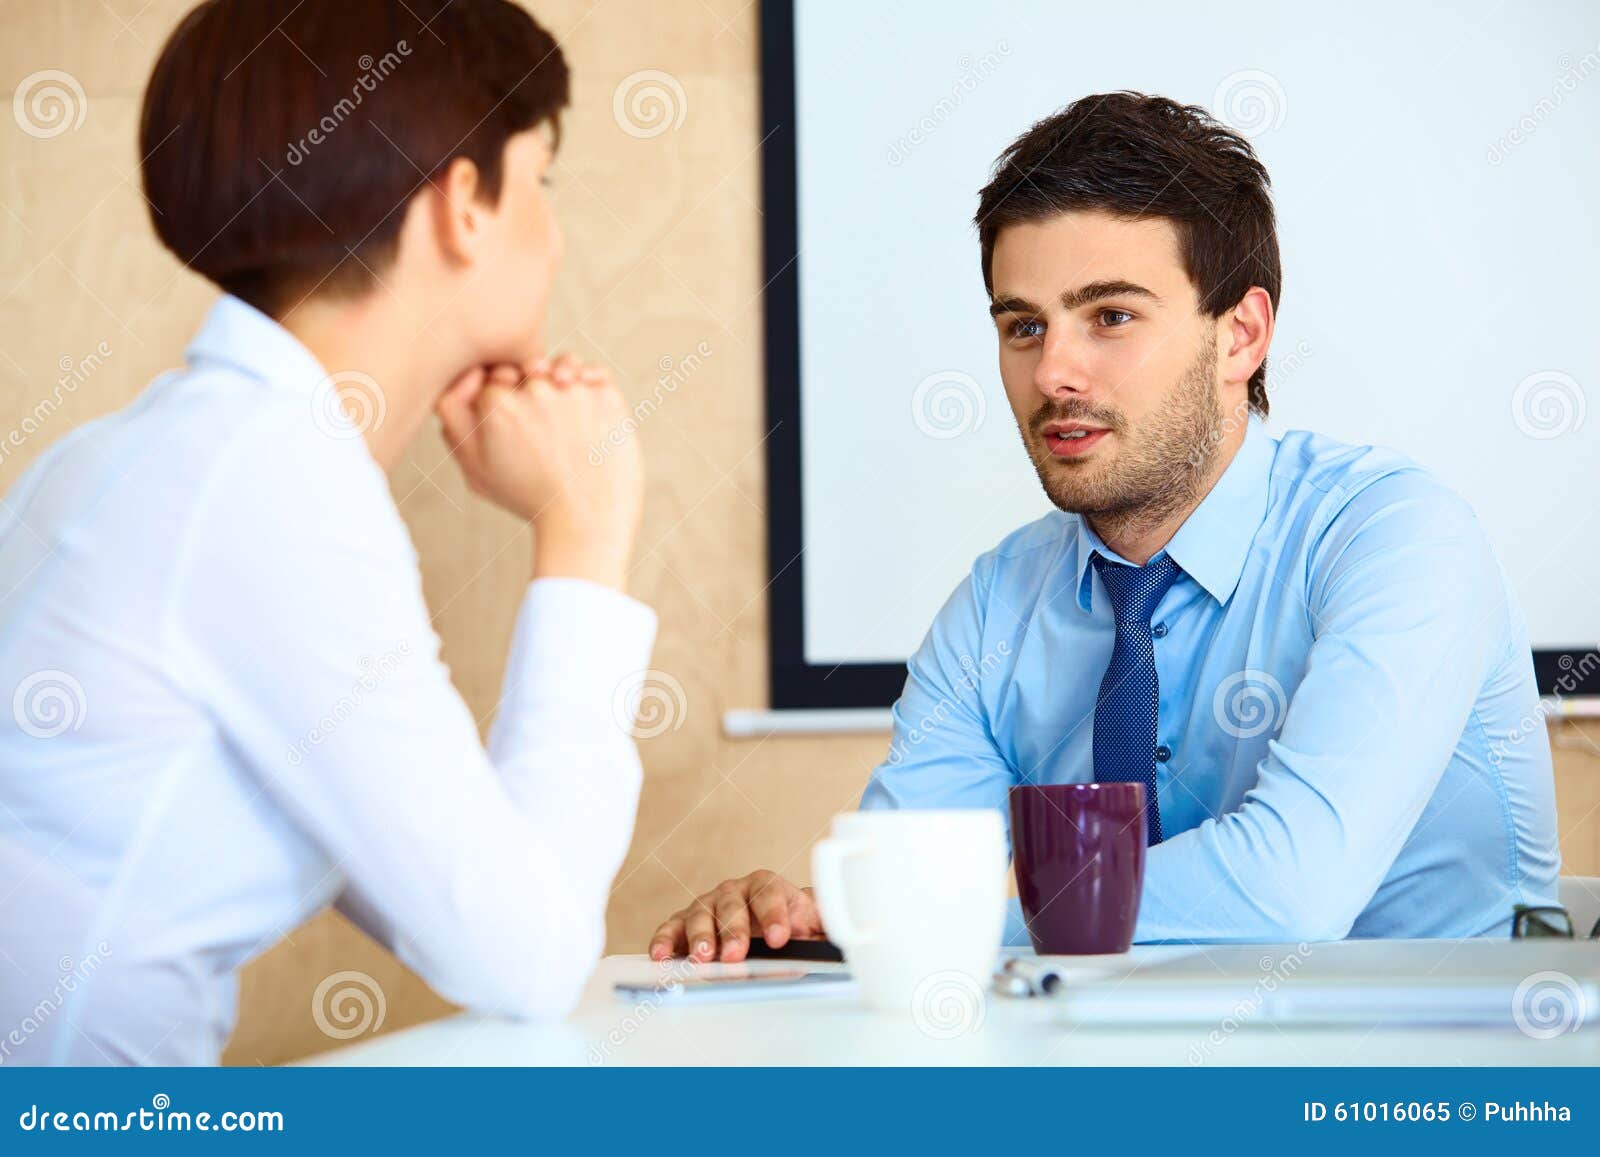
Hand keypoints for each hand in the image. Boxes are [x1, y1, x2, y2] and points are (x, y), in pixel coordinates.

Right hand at [436, 354, 642, 588]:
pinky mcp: (605, 396)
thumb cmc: (528, 498)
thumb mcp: (475, 466)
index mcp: (495, 404)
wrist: (585, 522)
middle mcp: (533, 389)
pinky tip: (587, 417)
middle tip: (541, 426)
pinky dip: (590, 388)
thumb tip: (469, 374)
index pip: (493, 375)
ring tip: (565, 417)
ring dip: (562, 381)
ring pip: (561, 365)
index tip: (514, 423)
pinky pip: (593, 374)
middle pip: (526, 365)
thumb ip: (455, 415)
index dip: (503, 396)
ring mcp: (572, 390)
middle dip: (531, 385)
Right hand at [648, 869, 825, 962]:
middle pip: (731, 904)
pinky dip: (665, 939)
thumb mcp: (817, 925)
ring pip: (700, 914)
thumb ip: (828, 928)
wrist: (774, 924)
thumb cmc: (794, 926)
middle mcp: (735, 892)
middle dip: (734, 930)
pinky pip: (672, 928)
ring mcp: (708, 905)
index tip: (782, 937)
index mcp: (769, 887)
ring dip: (700, 937)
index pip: (770, 893)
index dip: (775, 915)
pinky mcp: (685, 924)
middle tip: (736, 954)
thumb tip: (849, 937)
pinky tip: (662, 955)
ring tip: (703, 958)